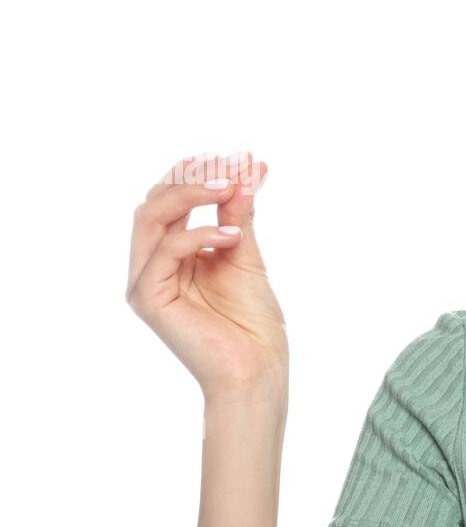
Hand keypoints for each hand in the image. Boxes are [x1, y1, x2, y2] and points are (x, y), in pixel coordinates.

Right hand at [127, 151, 287, 399]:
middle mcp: (154, 263)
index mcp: (175, 253)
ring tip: (230, 186)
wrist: (257, 368)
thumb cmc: (253, 323)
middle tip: (231, 165)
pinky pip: (164, 251)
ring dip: (191, 194)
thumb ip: (239, 213)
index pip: (174, 200)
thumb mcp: (247, 255)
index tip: (240, 158)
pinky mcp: (148, 298)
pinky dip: (198, 234)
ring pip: (150, 217)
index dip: (200, 173)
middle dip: (192, 176)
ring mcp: (147, 280)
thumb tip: (248, 167)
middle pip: (155, 201)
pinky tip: (232, 235)